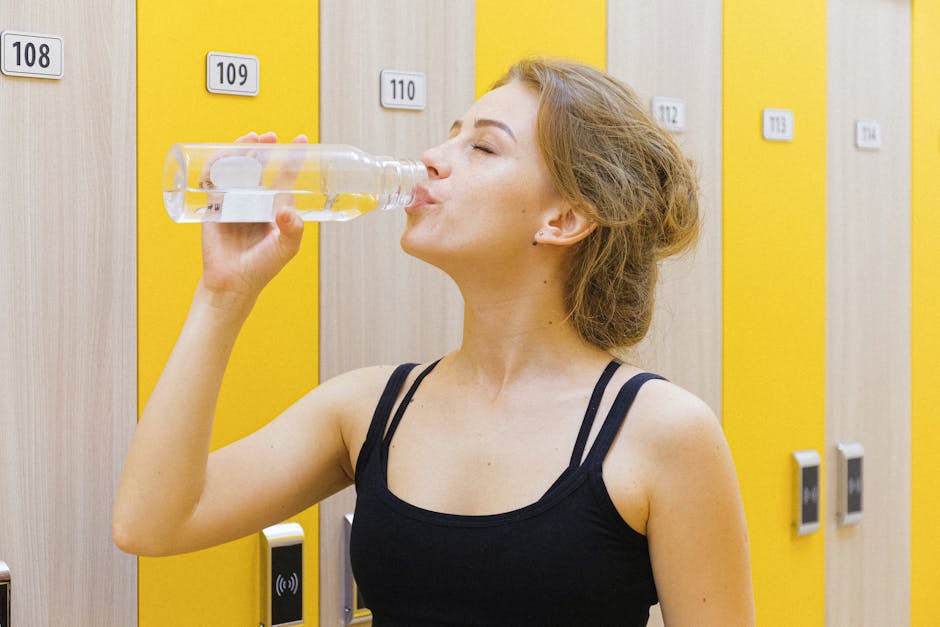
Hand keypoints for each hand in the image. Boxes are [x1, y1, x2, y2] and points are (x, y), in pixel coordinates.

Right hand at [199, 132, 308, 302]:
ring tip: (250, 139)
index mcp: (275, 207)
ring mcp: (234, 202)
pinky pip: (213, 181)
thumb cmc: (262, 267)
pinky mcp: (214, 206)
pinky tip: (222, 157)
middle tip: (269, 136)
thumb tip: (286, 210)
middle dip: (263, 148)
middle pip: (259, 166)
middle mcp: (255, 201)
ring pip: (237, 168)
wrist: (233, 283)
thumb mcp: (285, 248)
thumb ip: (292, 230)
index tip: (302, 139)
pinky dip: (216, 166)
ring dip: (241, 151)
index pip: (285, 176)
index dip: (293, 157)